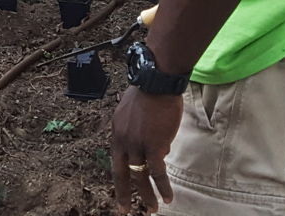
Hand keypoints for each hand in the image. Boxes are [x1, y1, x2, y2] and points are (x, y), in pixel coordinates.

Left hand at [111, 86, 182, 211]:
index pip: (116, 161)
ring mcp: (137, 144)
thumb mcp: (135, 113)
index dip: (119, 177)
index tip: (121, 191)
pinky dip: (162, 187)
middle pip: (121, 173)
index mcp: (117, 132)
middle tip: (124, 210)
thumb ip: (140, 132)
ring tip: (152, 209)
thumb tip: (158, 151)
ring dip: (146, 195)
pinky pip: (157, 172)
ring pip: (139, 176)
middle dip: (123, 194)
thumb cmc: (150, 93)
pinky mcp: (154, 146)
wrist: (157, 82)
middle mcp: (123, 140)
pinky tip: (167, 197)